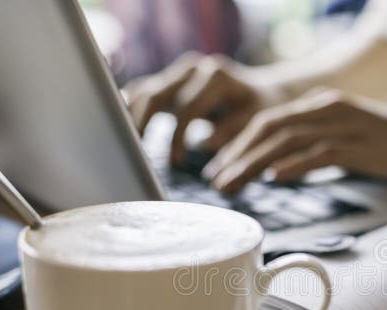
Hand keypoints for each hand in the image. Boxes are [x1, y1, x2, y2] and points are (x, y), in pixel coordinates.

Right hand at [125, 52, 284, 164]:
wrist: (261, 94)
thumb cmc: (260, 111)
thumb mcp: (254, 121)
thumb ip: (233, 131)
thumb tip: (205, 146)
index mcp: (216, 76)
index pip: (186, 109)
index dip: (176, 138)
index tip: (175, 164)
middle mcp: (194, 68)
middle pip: (156, 94)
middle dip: (142, 125)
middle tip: (134, 155)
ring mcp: (179, 72)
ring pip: (145, 91)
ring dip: (131, 118)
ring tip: (125, 148)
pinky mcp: (171, 80)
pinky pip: (144, 92)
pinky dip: (132, 111)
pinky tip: (125, 133)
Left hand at [203, 90, 386, 192]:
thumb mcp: (347, 141)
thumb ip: (314, 147)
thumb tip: (277, 168)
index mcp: (321, 105)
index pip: (267, 120)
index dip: (237, 143)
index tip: (217, 166)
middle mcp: (329, 108)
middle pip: (270, 127)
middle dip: (236, 154)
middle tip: (214, 180)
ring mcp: (347, 125)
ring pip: (288, 140)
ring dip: (254, 163)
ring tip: (232, 184)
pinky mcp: (364, 145)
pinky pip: (322, 153)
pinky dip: (296, 165)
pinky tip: (275, 178)